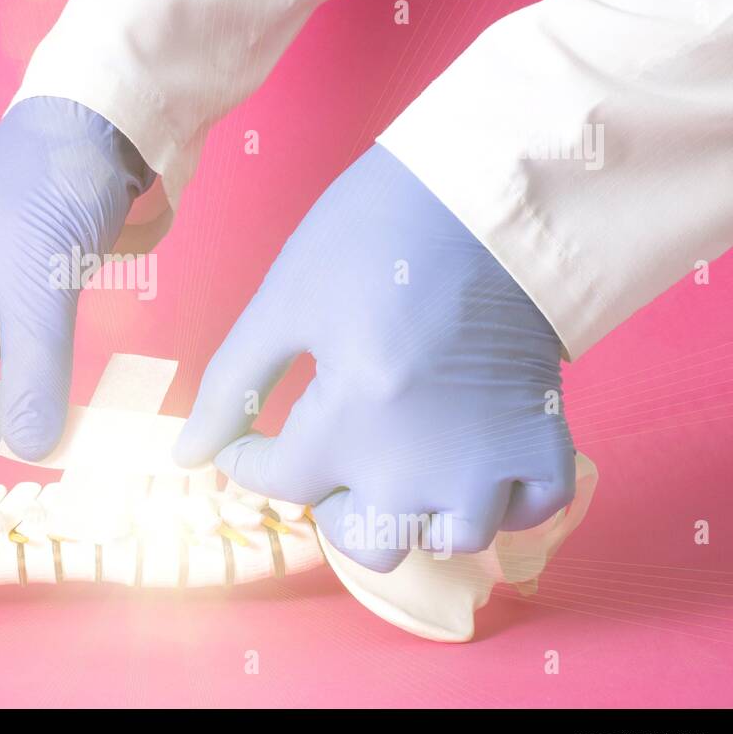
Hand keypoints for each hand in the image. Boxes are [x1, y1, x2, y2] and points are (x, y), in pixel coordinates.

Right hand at [0, 97, 151, 460]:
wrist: (95, 127)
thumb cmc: (50, 181)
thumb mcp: (41, 277)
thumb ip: (37, 367)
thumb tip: (34, 449)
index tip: (18, 437)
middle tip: (34, 434)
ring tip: (49, 416)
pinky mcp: (0, 312)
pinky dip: (19, 396)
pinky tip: (53, 397)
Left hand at [175, 144, 573, 570]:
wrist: (487, 193)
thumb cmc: (375, 233)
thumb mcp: (286, 300)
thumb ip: (232, 384)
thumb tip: (187, 455)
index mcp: (352, 418)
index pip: (280, 481)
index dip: (248, 461)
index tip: (243, 441)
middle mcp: (423, 461)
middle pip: (366, 540)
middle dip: (331, 506)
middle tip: (326, 457)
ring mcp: (492, 458)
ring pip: (448, 539)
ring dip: (413, 513)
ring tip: (396, 462)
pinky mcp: (545, 437)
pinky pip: (528, 512)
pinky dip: (497, 503)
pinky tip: (466, 464)